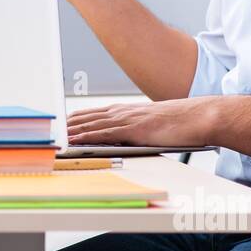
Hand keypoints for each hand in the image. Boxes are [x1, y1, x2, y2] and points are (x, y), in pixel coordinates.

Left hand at [66, 99, 216, 147]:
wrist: (200, 117)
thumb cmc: (182, 123)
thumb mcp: (155, 124)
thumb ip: (139, 129)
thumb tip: (127, 140)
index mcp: (129, 110)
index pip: (95, 113)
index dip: (77, 118)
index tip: (63, 123)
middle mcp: (124, 111)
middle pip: (87, 116)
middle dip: (68, 124)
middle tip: (51, 130)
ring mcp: (127, 119)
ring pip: (91, 124)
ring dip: (71, 130)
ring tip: (54, 136)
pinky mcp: (133, 130)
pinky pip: (103, 133)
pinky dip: (86, 136)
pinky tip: (74, 139)